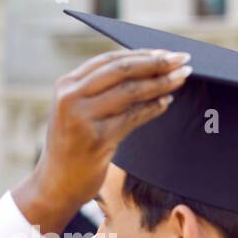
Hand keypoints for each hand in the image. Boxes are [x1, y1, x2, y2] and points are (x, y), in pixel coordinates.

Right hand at [13, 48, 191, 233]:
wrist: (55, 185)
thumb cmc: (72, 147)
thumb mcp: (77, 112)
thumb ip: (98, 91)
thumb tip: (145, 70)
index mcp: (66, 85)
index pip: (109, 60)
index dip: (141, 54)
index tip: (167, 52)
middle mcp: (71, 97)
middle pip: (122, 70)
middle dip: (156, 64)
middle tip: (182, 61)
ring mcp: (82, 118)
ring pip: (131, 92)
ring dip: (160, 84)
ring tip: (180, 79)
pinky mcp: (96, 139)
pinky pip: (133, 118)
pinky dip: (153, 108)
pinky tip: (166, 103)